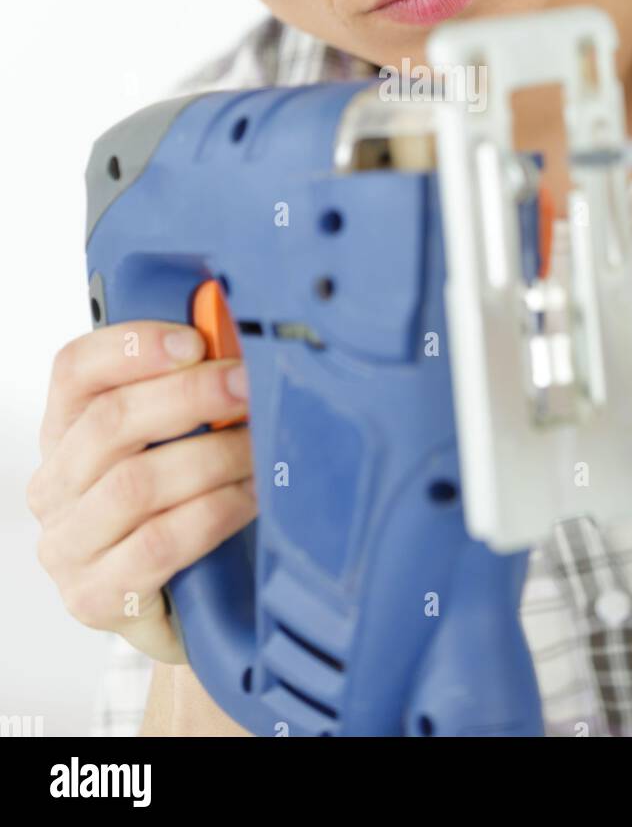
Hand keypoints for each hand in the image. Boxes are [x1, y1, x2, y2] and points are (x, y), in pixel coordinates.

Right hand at [27, 321, 255, 661]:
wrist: (179, 610)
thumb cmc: (176, 511)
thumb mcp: (173, 445)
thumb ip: (187, 395)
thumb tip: (237, 343)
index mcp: (65, 434)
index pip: (74, 371)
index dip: (132, 346)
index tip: (194, 340)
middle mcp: (55, 487)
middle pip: (110, 422)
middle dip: (189, 396)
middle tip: (245, 387)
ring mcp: (68, 547)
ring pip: (136, 483)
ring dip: (210, 457)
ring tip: (258, 448)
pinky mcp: (96, 597)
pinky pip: (158, 544)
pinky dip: (214, 513)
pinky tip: (249, 499)